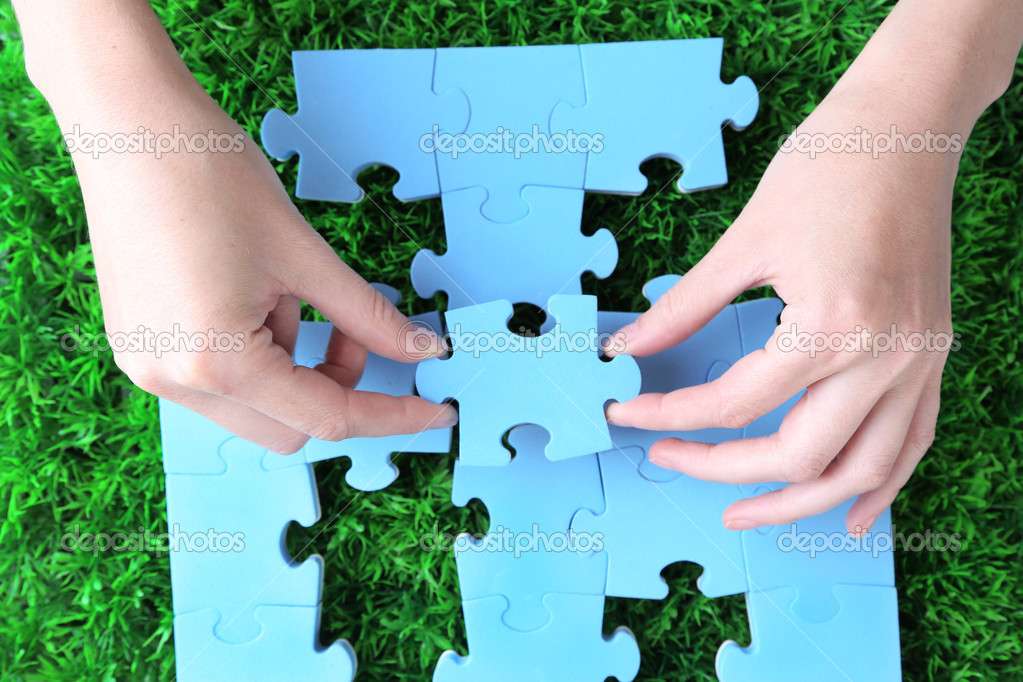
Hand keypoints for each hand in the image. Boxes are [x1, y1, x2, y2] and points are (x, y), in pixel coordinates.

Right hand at [75, 91, 455, 454]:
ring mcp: (149, 368)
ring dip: (293, 365)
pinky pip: (219, 380)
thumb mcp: (306, 255)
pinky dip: (256, 352)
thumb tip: (424, 351)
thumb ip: (369, 316)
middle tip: (350, 327)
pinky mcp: (140, 347)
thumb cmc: (212, 177)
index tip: (435, 411)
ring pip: (255, 406)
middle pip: (289, 427)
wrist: (128, 124)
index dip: (391, 415)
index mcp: (217, 364)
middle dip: (335, 386)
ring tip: (284, 290)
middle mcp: (174, 381)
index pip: (327, 419)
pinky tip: (252, 293)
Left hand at [605, 83, 957, 533]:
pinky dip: (878, 486)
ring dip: (798, 504)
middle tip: (669, 460)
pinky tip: (850, 514)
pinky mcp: (931, 357)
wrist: (907, 126)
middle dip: (721, 471)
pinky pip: (911, 444)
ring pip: (861, 471)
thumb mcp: (743, 238)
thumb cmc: (827, 166)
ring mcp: (917, 363)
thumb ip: (682, 306)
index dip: (668, 416)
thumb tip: (625, 348)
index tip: (627, 414)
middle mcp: (884, 358)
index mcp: (830, 326)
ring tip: (743, 515)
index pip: (732, 403)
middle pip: (797, 456)